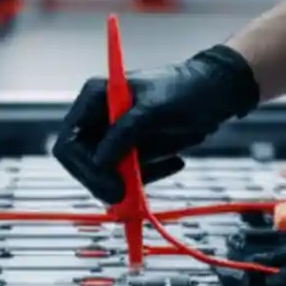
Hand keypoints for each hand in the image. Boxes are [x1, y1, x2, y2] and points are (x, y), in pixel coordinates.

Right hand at [53, 45, 260, 203]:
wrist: (215, 93)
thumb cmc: (183, 89)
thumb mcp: (153, 109)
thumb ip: (123, 134)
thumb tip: (98, 162)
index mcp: (94, 100)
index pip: (70, 143)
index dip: (85, 167)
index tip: (111, 185)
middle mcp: (99, 119)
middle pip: (85, 164)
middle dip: (107, 181)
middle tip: (129, 195)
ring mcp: (116, 137)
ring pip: (108, 175)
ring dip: (134, 180)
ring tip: (169, 164)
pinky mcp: (133, 152)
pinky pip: (130, 176)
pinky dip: (150, 177)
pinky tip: (175, 162)